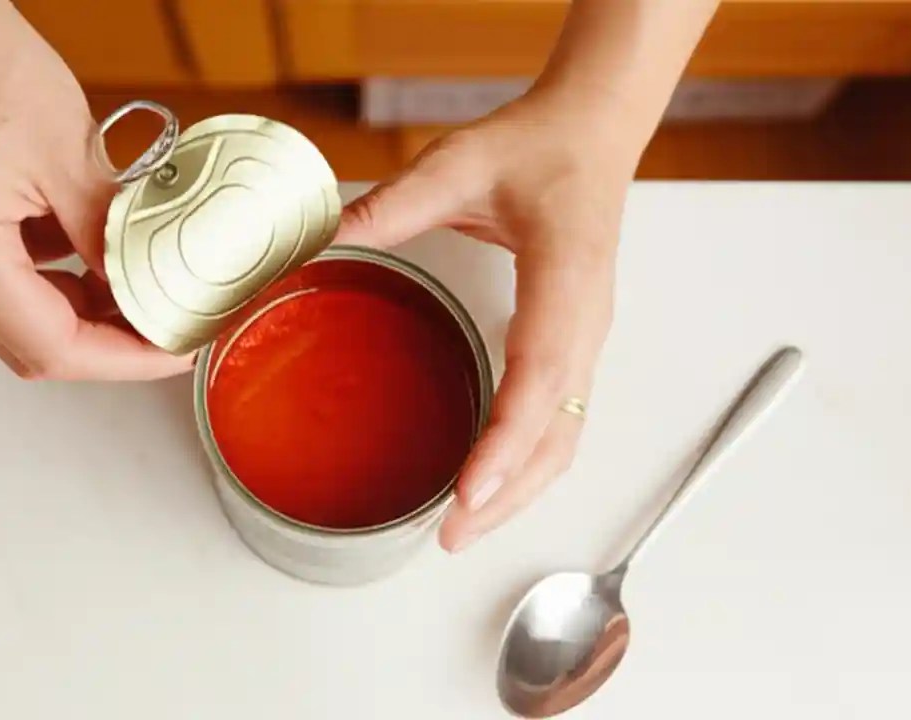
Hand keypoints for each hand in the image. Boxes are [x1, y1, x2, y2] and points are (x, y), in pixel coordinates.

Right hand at [0, 2, 189, 379]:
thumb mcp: (70, 152)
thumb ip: (109, 235)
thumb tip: (148, 287)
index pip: (53, 347)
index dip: (124, 358)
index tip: (174, 348)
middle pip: (36, 346)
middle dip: (110, 345)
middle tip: (170, 327)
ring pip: (23, 322)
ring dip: (88, 317)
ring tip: (146, 296)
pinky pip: (7, 287)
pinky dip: (60, 285)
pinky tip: (100, 262)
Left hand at [334, 94, 634, 550]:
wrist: (591, 134)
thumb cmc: (538, 147)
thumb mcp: (456, 165)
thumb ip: (390, 204)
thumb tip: (319, 239)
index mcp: (565, 281)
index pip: (541, 377)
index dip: (508, 441)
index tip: (470, 489)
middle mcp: (583, 324)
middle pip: (559, 432)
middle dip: (509, 493)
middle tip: (452, 535)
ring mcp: (585, 340)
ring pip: (566, 437)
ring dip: (521, 490)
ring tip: (465, 528)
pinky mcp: (573, 345)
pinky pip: (561, 420)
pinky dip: (528, 463)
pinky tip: (491, 484)